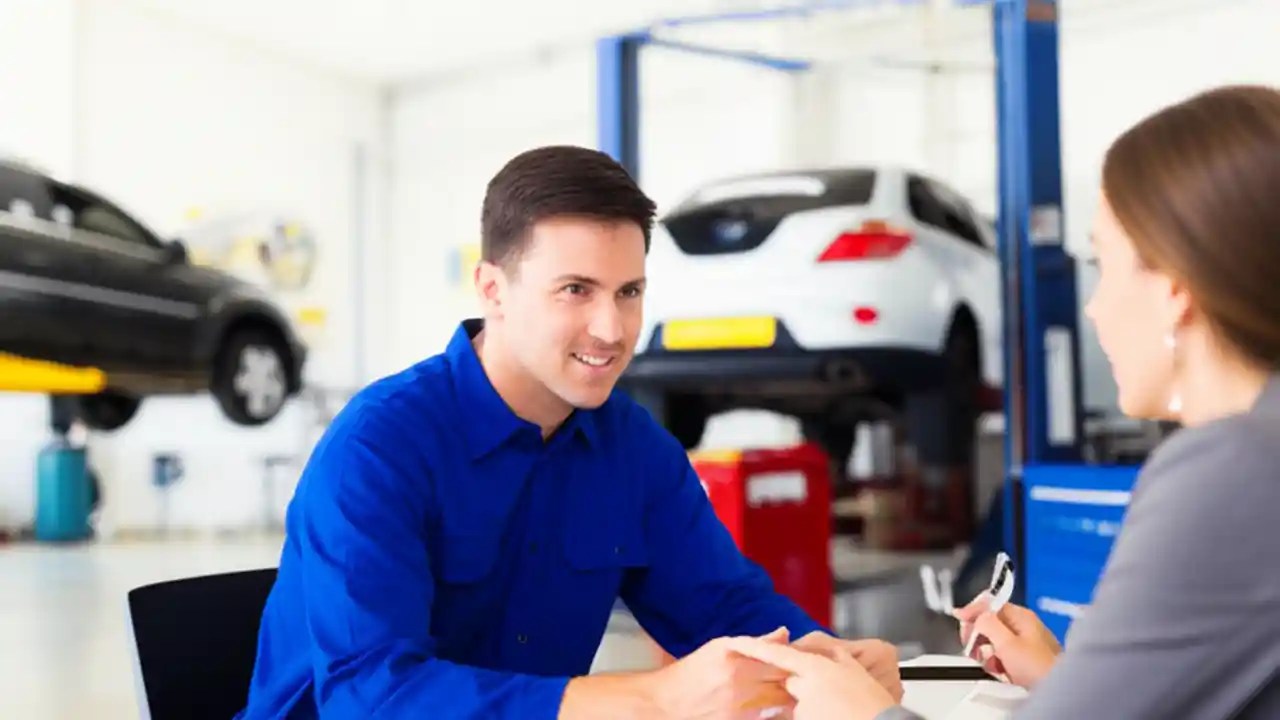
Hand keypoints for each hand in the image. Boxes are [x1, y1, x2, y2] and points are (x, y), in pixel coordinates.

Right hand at [644, 627, 794, 719]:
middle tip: (805, 678)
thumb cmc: (692, 672)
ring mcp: (741, 709)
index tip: (802, 660)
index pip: (781, 658)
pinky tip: (774, 707)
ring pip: (782, 703)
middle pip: (786, 682)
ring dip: (790, 697)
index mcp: (736, 659)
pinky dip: (776, 712)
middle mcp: (740, 683)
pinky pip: (769, 717)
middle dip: (799, 680)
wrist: (666, 704)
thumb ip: (755, 641)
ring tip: (791, 692)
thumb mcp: (719, 648)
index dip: (797, 659)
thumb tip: (785, 632)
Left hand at [724, 637, 896, 719]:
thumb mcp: (854, 670)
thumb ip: (832, 655)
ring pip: (797, 706)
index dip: (754, 648)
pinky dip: (814, 717)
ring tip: (838, 711)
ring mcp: (803, 709)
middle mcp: (805, 687)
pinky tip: (833, 715)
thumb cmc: (872, 702)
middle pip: (790, 684)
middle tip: (829, 695)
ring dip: (812, 708)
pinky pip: (800, 719)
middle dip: (802, 689)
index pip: (777, 654)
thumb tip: (820, 648)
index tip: (734, 642)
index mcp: (815, 667)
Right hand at [954, 595, 1061, 687]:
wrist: (1057, 690)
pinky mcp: (1025, 658)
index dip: (973, 610)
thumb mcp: (1006, 643)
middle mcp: (1023, 626)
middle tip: (973, 646)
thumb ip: (987, 624)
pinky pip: (1002, 654)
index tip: (959, 618)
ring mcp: (1025, 642)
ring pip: (994, 640)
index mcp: (1020, 616)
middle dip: (978, 635)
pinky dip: (997, 661)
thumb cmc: (1039, 667)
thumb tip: (976, 616)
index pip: (990, 603)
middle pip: (990, 622)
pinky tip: (999, 670)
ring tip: (991, 663)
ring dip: (987, 651)